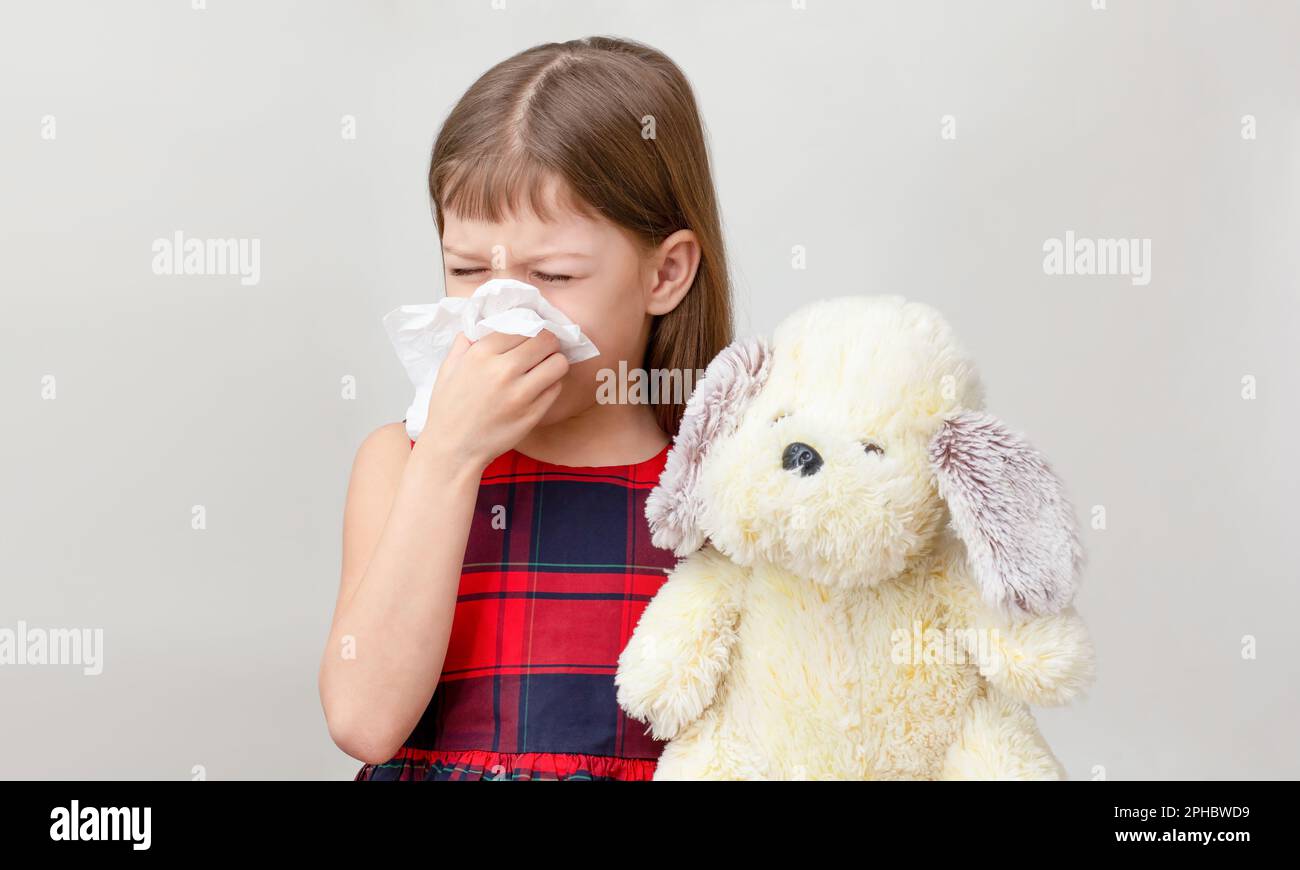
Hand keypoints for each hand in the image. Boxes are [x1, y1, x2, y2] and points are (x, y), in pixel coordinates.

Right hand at [417, 330, 568, 468]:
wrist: (453, 450)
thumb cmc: (448, 410)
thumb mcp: (447, 370)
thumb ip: (464, 344)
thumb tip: (479, 326)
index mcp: (481, 354)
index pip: (523, 326)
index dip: (530, 329)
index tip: (530, 337)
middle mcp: (503, 370)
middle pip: (546, 341)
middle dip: (548, 344)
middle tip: (543, 351)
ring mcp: (520, 393)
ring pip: (558, 363)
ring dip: (555, 363)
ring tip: (546, 368)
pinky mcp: (533, 414)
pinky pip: (556, 388)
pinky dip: (552, 385)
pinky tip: (540, 388)